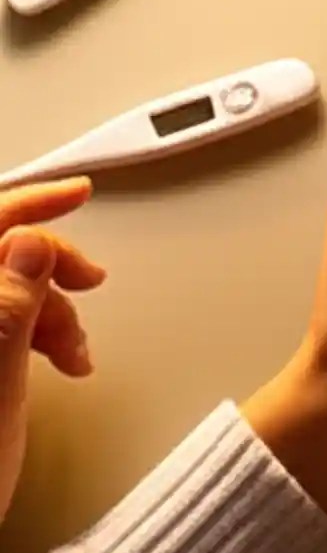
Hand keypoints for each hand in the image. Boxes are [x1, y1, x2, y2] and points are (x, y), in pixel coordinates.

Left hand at [0, 178, 107, 523]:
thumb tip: (28, 243)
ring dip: (52, 311)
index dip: (32, 206)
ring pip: (6, 291)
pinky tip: (57, 357)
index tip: (78, 194)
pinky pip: (5, 322)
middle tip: (92, 282)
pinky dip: (39, 333)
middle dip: (52, 268)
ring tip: (76, 350)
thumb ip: (6, 304)